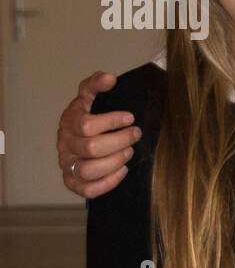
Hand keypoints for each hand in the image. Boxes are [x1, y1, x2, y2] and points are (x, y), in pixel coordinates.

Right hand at [58, 71, 140, 198]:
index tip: (130, 118)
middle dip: (119, 141)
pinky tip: (123, 170)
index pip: (87, 125)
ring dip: (115, 161)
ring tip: (129, 152)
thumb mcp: (90, 96)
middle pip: (91, 148)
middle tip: (135, 135)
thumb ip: (96, 84)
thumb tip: (109, 78)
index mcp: (68, 122)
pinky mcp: (73, 181)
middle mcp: (65, 144)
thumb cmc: (89, 116)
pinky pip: (87, 190)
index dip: (112, 121)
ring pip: (88, 170)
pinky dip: (108, 182)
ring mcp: (67, 164)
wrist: (83, 136)